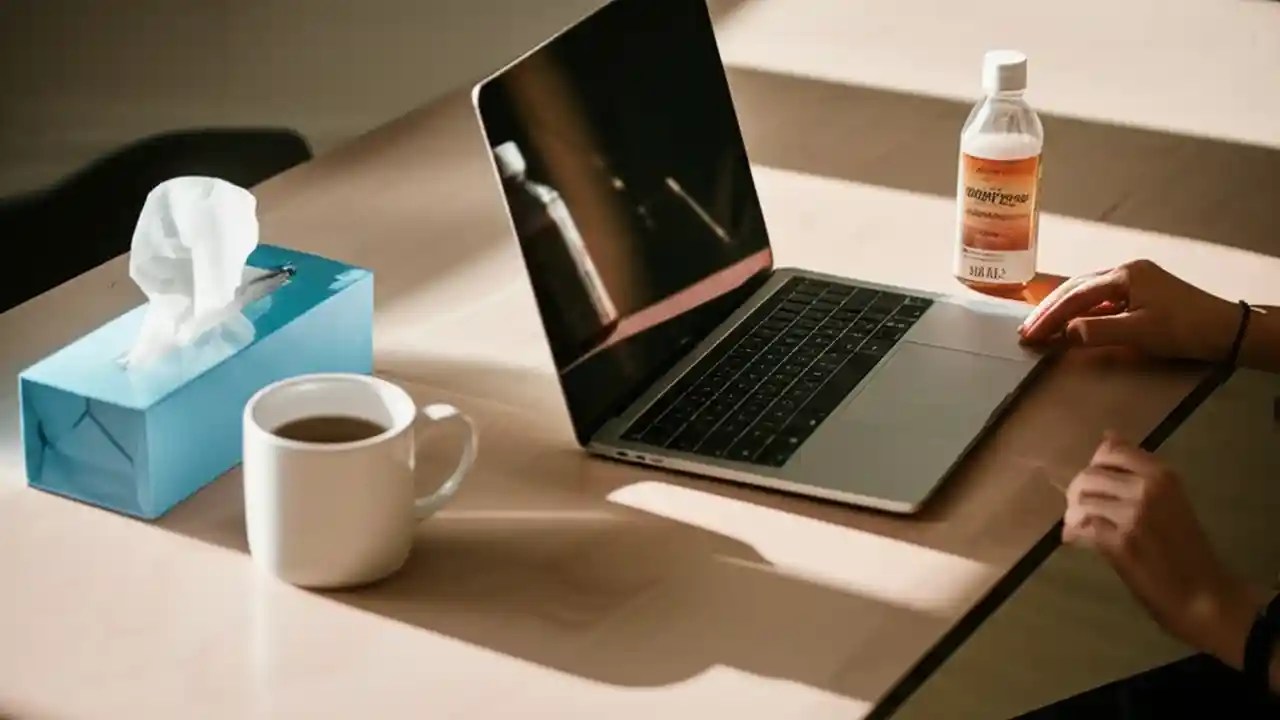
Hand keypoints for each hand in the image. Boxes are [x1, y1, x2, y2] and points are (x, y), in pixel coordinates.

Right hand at [1019, 259, 1238, 361]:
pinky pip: (1100, 300)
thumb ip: (1098, 331)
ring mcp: (1134, 280)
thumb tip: (1064, 333)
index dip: (1049, 317)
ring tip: (1041, 329)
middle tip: (1025, 332)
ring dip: (1062, 311)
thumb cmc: (1183, 329)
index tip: (1027, 336)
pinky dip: (1081, 313)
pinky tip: (1071, 325)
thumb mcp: (1139, 332)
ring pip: (1086, 293)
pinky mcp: (1141, 293)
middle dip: (1049, 311)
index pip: (1075, 296)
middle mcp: (1125, 271)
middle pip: (1076, 288)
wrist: (1225, 330)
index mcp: (1123, 275)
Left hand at [1062, 433, 1264, 666]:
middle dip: (1079, 493)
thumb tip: (1107, 435)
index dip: (1096, 466)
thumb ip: (1136, 470)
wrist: (1201, 592)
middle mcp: (1147, 488)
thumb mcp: (1168, 498)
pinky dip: (1073, 534)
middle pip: (1089, 476)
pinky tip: (1077, 541)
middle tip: (1083, 510)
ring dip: (1074, 514)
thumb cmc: (1184, 545)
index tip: (1098, 484)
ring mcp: (1132, 515)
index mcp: (1162, 474)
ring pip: (1081, 501)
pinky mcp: (1119, 542)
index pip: (1111, 451)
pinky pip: (1080, 527)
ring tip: (1081, 527)